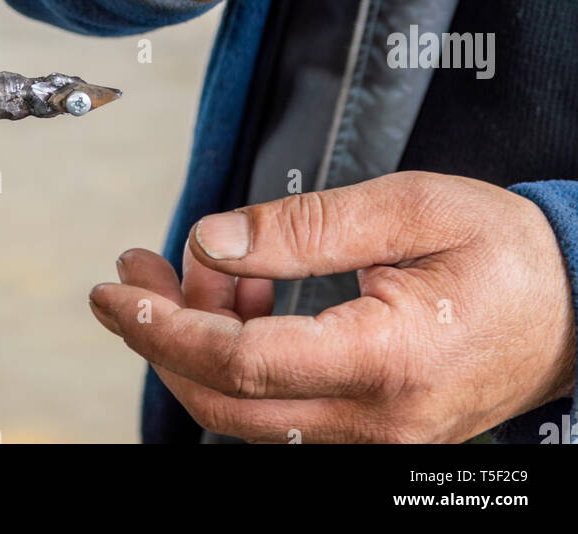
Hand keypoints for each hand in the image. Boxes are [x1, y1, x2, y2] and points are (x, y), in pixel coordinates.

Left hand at [90, 172, 575, 442]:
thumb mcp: (406, 208)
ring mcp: (378, 439)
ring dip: (205, 344)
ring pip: (251, 413)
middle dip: (164, 340)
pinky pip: (287, 410)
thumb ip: (304, 226)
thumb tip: (212, 239)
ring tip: (207, 266)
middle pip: (230, 404)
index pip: (243, 363)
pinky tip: (250, 296)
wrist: (574, 305)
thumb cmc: (503, 250)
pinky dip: (247, 358)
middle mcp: (378, 421)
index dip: (165, 329)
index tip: (115, 293)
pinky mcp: (377, 433)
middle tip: (133, 275)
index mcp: (386, 360)